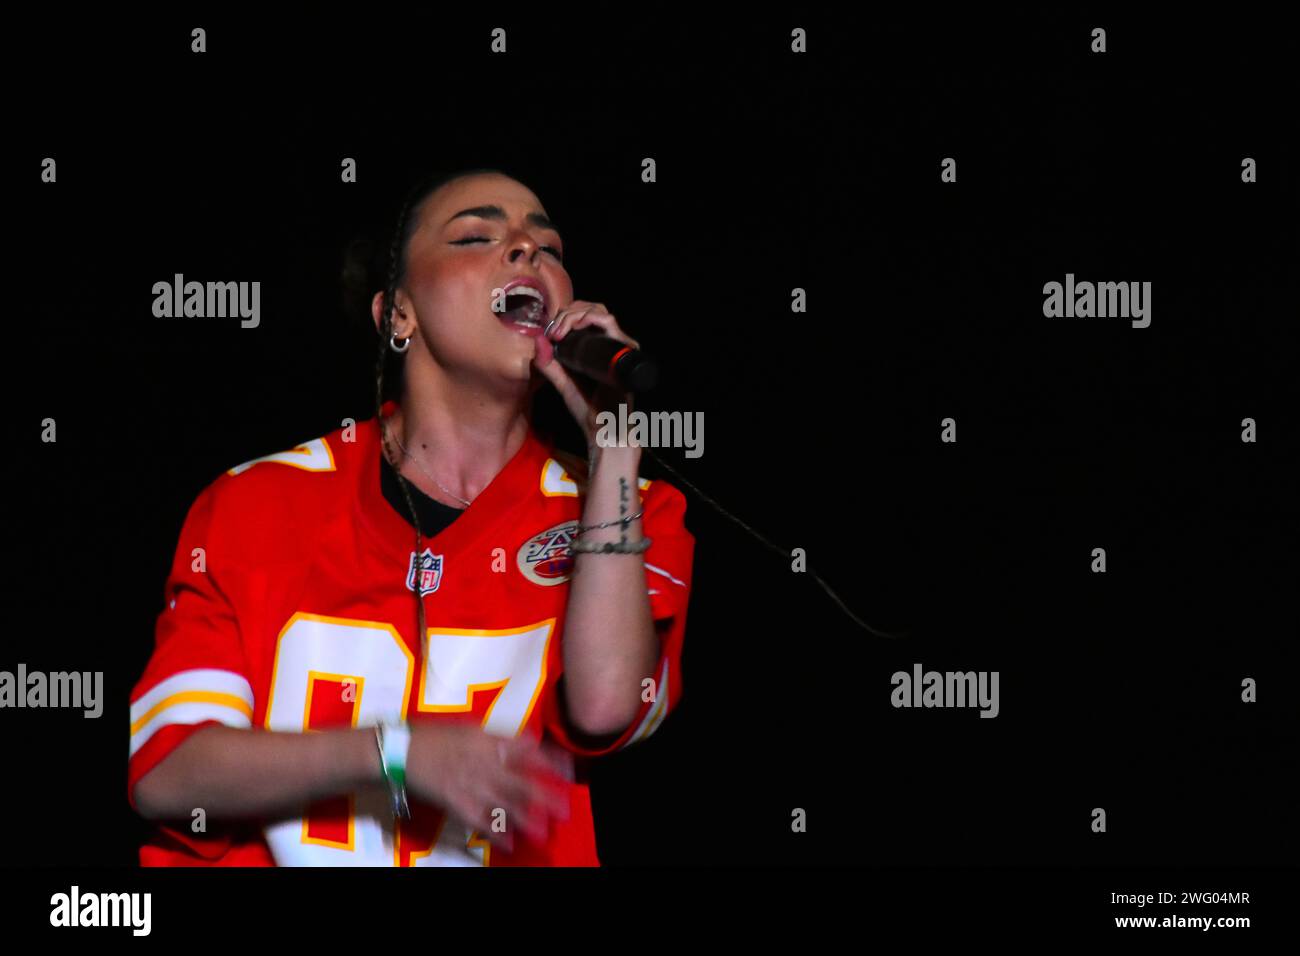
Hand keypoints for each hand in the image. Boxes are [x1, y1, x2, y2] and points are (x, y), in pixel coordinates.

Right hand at [405, 722, 574, 853]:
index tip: (568, 771)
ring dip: (527, 820)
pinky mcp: (457, 803)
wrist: (402, 749)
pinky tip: (509, 843)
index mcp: (491, 741)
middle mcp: (486, 763)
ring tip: (543, 832)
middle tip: (565, 810)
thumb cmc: (437, 735)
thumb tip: (525, 744)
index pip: (530, 750)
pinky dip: (495, 833)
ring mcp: (472, 785)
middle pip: (523, 783)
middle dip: (547, 798)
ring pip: (506, 805)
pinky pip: (480, 821)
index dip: (552, 761)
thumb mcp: (473, 727)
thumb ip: (498, 737)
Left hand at [531, 300, 640, 445]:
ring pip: (598, 311)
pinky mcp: (623, 349)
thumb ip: (549, 364)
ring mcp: (617, 345)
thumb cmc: (588, 408)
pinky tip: (574, 329)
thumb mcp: (562, 382)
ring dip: (575, 315)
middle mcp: (608, 343)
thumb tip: (537, 340)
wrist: (604, 428)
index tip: (549, 333)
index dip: (564, 317)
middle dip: (567, 314)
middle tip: (554, 331)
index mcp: (595, 347)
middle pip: (590, 309)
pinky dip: (589, 318)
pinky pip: (608, 322)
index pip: (583, 316)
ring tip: (560, 332)